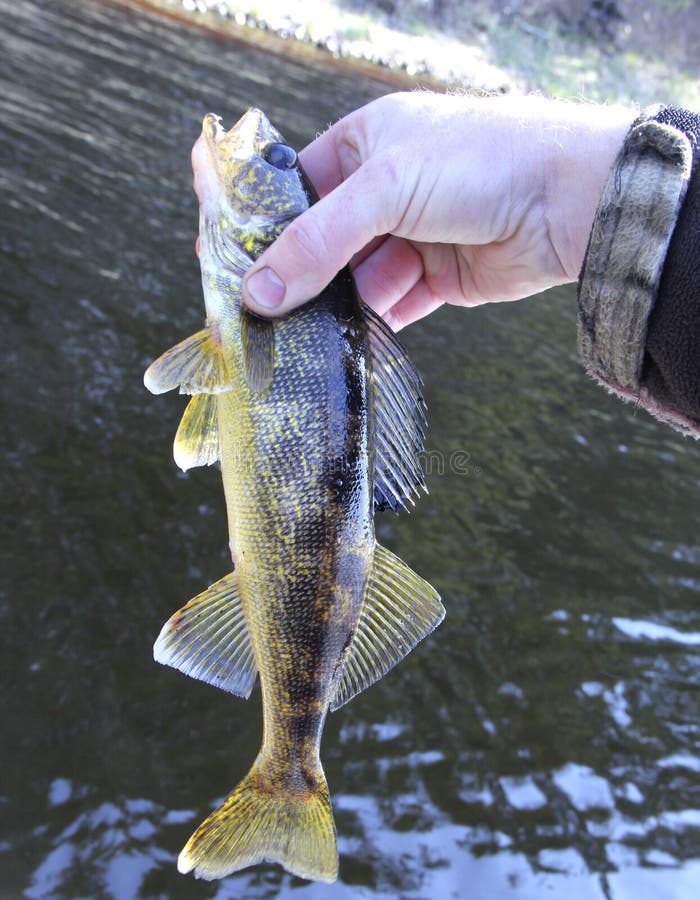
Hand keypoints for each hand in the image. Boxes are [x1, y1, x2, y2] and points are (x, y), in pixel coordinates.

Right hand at [241, 92, 634, 329]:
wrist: (570, 199)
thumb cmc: (480, 161)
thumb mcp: (384, 189)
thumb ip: (317, 242)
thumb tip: (259, 292)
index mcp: (366, 143)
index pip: (298, 187)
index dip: (266, 226)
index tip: (232, 265)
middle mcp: (386, 191)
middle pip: (323, 242)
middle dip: (301, 277)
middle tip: (264, 316)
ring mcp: (412, 236)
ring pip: (354, 281)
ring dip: (337, 306)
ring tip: (305, 336)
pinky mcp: (437, 279)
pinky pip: (391, 306)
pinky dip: (374, 323)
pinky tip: (349, 344)